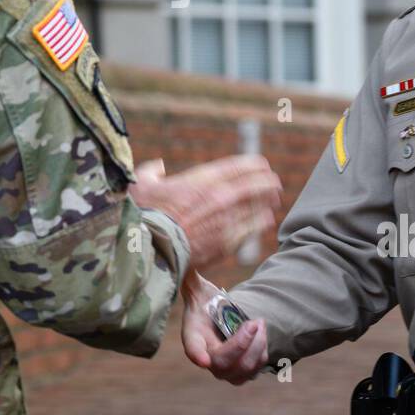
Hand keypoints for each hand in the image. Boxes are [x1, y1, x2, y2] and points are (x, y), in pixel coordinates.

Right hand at [130, 155, 281, 271]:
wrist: (151, 250)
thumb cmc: (144, 216)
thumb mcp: (141, 185)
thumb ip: (151, 172)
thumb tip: (158, 166)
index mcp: (202, 179)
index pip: (238, 166)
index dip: (254, 165)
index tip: (261, 165)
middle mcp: (220, 196)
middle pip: (255, 184)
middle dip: (267, 182)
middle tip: (274, 183)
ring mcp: (227, 220)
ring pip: (258, 206)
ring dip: (267, 201)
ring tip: (273, 200)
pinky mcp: (228, 242)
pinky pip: (253, 228)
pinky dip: (261, 222)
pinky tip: (265, 220)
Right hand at [180, 271, 269, 383]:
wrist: (218, 317)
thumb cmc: (205, 300)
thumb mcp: (197, 285)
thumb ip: (191, 274)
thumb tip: (187, 253)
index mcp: (192, 334)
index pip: (191, 347)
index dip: (197, 354)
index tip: (204, 360)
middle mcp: (205, 357)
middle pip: (223, 362)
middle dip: (242, 344)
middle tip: (254, 322)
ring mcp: (223, 370)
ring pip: (243, 369)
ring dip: (256, 346)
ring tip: (259, 323)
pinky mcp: (239, 372)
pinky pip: (254, 369)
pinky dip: (262, 352)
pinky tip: (260, 333)